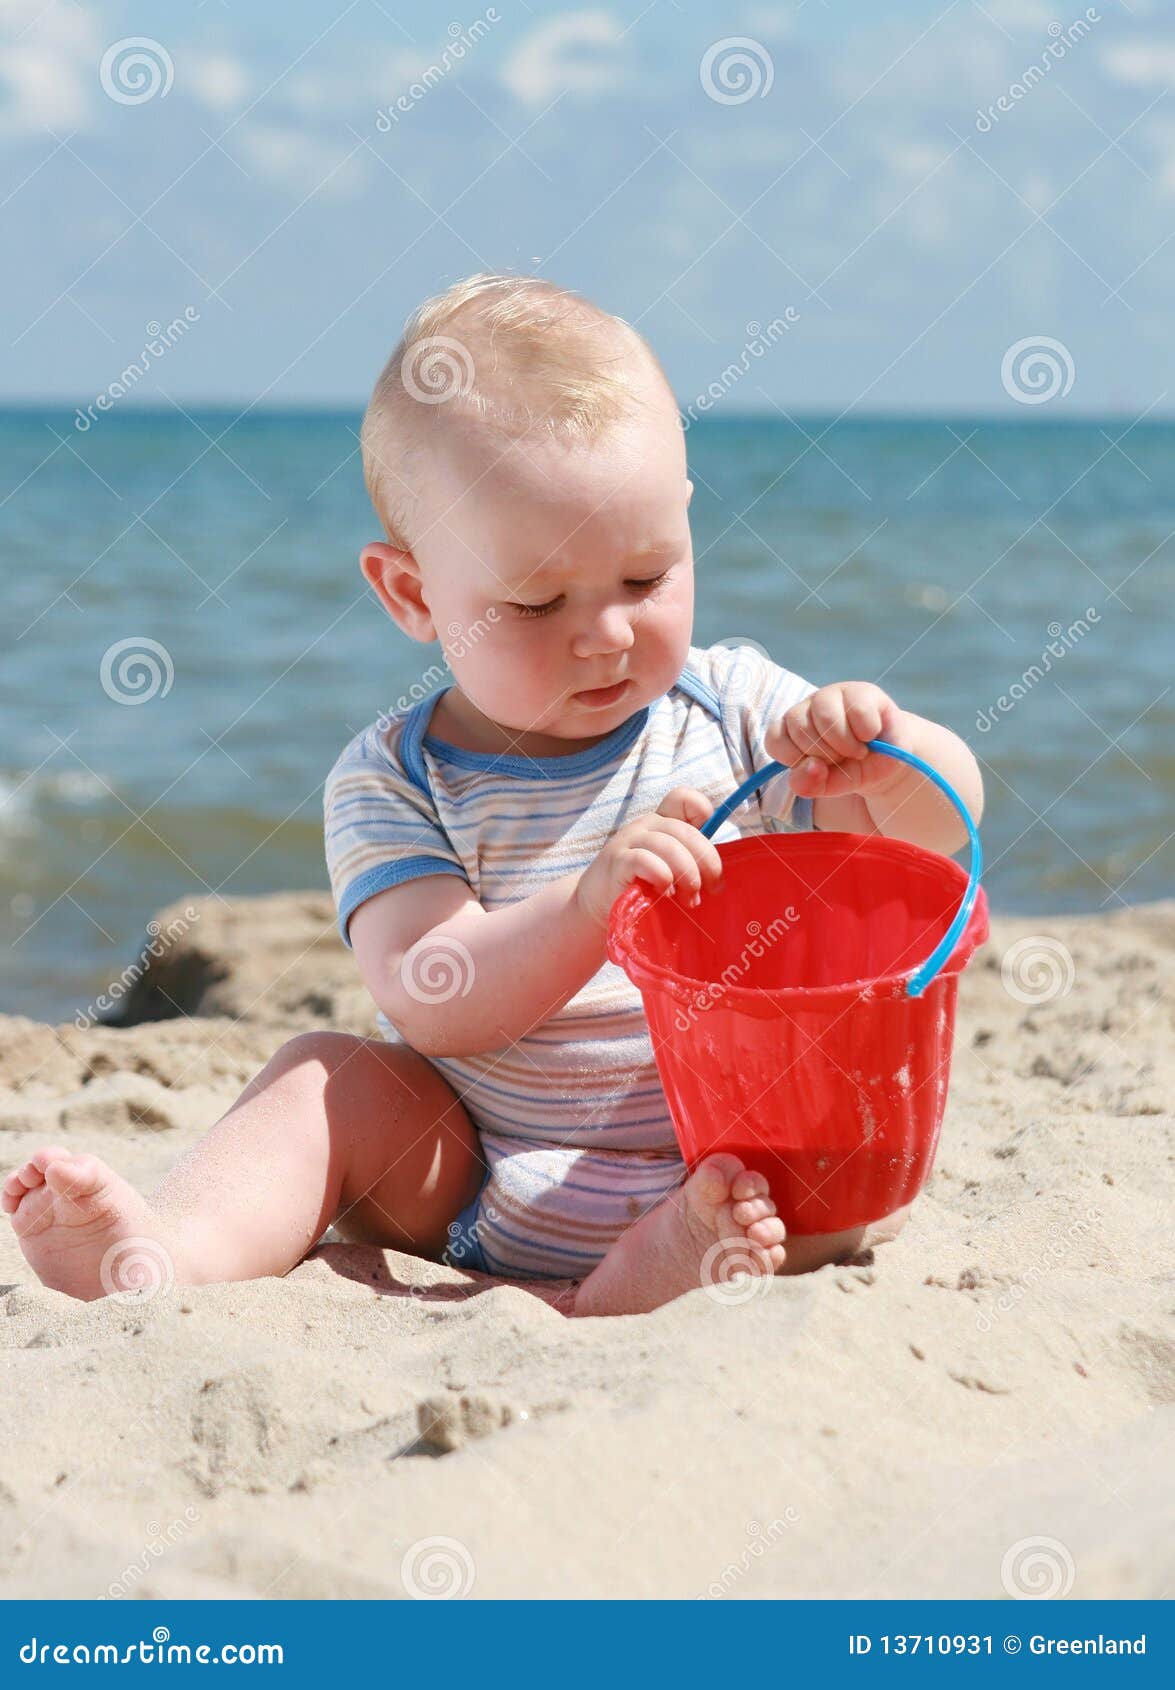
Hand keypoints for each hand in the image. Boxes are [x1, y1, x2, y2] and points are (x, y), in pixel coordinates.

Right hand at [575, 786, 722, 927]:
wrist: (598, 905)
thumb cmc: (640, 887)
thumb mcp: (668, 870)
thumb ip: (690, 863)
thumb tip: (717, 880)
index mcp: (661, 822)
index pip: (682, 798)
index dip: (702, 811)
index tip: (709, 848)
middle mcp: (646, 825)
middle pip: (686, 830)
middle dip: (706, 862)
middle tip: (711, 889)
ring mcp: (629, 841)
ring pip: (669, 846)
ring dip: (688, 875)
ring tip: (690, 899)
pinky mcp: (616, 862)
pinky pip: (644, 860)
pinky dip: (661, 876)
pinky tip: (664, 892)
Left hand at [765, 681, 908, 800]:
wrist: (891, 760)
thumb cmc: (853, 770)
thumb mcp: (830, 785)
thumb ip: (811, 783)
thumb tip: (811, 768)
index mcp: (792, 729)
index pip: (774, 739)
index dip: (795, 758)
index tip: (817, 767)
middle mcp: (807, 708)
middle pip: (799, 727)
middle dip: (824, 754)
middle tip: (842, 759)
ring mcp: (833, 696)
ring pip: (825, 715)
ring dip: (844, 743)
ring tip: (858, 751)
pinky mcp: (861, 692)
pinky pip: (857, 710)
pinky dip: (866, 731)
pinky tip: (871, 736)